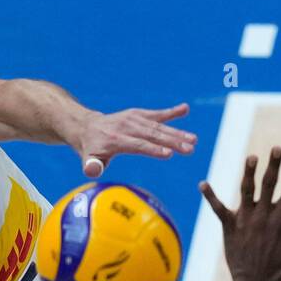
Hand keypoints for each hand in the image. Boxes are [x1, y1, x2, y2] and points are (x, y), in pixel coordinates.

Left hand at [77, 103, 196, 176]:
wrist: (88, 127)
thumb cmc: (91, 149)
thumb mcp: (87, 159)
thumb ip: (91, 166)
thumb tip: (92, 171)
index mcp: (115, 140)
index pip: (137, 145)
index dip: (153, 149)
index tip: (169, 153)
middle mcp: (126, 127)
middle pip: (152, 135)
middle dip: (172, 141)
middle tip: (190, 148)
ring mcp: (133, 119)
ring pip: (158, 126)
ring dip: (177, 132)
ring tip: (193, 139)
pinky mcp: (139, 114)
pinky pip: (157, 114)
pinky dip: (171, 112)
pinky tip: (185, 109)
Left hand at [199, 148, 280, 280]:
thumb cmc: (280, 271)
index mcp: (280, 221)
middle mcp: (262, 217)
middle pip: (269, 185)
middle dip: (274, 166)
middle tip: (277, 148)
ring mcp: (245, 221)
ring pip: (247, 191)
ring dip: (249, 173)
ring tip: (252, 157)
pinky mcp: (229, 227)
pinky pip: (218, 209)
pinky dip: (210, 196)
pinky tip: (202, 184)